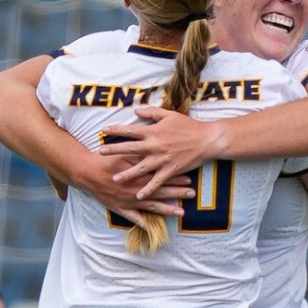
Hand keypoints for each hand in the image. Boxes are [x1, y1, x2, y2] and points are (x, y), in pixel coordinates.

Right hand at [65, 145, 190, 224]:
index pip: (161, 177)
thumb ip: (141, 155)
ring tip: (181, 213)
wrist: (87, 172)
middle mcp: (137, 190)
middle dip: (178, 193)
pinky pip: (135, 218)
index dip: (175, 178)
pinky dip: (144, 224)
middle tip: (192, 194)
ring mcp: (130, 201)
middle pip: (161, 192)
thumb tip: (156, 150)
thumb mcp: (125, 154)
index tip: (188, 179)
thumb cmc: (106, 161)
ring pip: (153, 207)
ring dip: (168, 210)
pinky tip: (153, 230)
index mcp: (139, 175)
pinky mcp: (121, 208)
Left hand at [95, 106, 224, 197]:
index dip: (116, 130)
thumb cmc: (188, 126)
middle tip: (100, 153)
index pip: (130, 130)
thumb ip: (151, 113)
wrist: (207, 140)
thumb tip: (136, 111)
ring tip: (114, 179)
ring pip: (140, 168)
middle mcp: (155, 146)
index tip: (103, 131)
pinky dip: (147, 189)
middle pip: (130, 149)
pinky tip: (138, 196)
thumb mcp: (170, 115)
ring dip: (127, 174)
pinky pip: (156, 182)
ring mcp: (162, 159)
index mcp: (154, 131)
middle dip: (114, 151)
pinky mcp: (171, 170)